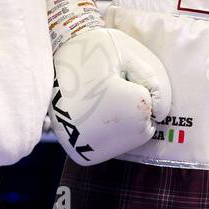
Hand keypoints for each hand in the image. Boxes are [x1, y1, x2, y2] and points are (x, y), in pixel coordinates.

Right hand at [49, 27, 171, 164]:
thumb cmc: (93, 52)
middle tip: (105, 86)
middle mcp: (112, 136)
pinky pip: (111, 145)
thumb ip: (154, 79)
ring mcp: (96, 149)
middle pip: (144, 125)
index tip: (114, 74)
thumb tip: (161, 113)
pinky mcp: (84, 156)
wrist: (47, 62)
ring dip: (123, 120)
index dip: (137, 84)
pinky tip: (92, 113)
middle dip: (133, 105)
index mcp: (129, 109)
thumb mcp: (130, 53)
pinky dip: (108, 132)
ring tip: (97, 98)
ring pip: (129, 138)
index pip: (153, 105)